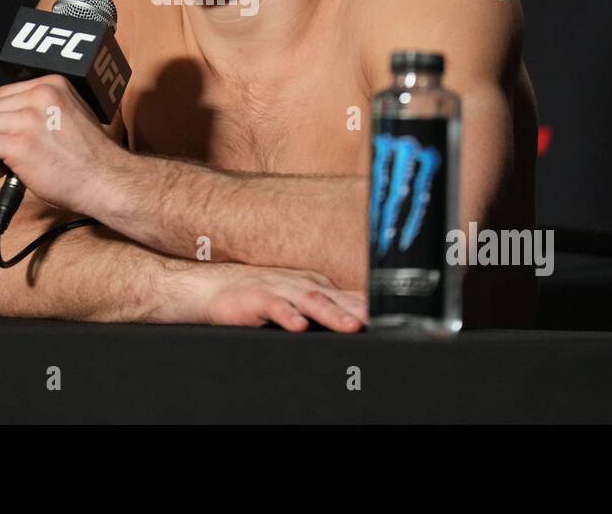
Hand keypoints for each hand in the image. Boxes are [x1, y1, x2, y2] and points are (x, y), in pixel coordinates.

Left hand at [0, 74, 128, 217]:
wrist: (107, 180)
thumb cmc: (92, 157)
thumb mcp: (75, 114)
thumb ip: (46, 110)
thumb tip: (12, 118)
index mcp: (54, 85)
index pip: (5, 94)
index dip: (3, 118)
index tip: (9, 135)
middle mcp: (40, 95)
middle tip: (5, 155)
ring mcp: (28, 119)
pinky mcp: (19, 145)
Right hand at [192, 263, 367, 332]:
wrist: (218, 286)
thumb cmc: (261, 294)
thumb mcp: (298, 298)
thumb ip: (327, 306)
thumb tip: (360, 319)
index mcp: (314, 285)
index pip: (348, 296)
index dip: (368, 306)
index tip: (393, 318)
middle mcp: (301, 285)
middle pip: (335, 298)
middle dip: (358, 310)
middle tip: (379, 322)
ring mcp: (281, 290)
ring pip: (311, 301)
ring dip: (332, 313)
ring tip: (350, 326)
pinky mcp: (258, 299)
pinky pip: (276, 307)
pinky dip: (288, 316)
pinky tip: (299, 326)